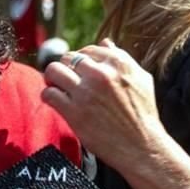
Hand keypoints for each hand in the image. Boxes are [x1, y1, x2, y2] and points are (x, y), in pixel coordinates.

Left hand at [41, 39, 189, 188]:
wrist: (141, 145)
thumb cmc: (142, 114)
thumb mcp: (140, 80)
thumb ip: (122, 59)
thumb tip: (105, 42)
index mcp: (119, 63)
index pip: (87, 51)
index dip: (79, 61)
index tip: (78, 72)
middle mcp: (101, 74)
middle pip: (67, 58)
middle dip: (65, 69)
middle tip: (65, 82)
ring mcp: (86, 92)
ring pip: (53, 71)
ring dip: (52, 79)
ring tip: (57, 89)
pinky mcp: (74, 111)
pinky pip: (48, 94)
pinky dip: (47, 96)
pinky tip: (55, 102)